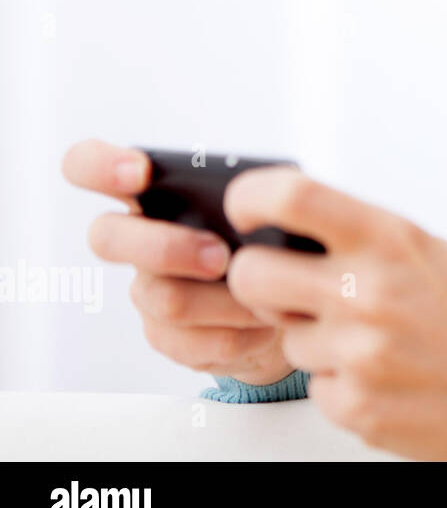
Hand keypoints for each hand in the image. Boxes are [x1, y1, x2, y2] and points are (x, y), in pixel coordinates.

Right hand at [62, 138, 295, 385]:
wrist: (297, 299)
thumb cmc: (278, 235)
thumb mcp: (274, 202)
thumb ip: (261, 188)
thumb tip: (263, 192)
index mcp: (154, 191)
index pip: (88, 165)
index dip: (100, 165)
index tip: (141, 173)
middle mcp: (137, 239)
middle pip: (105, 237)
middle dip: (167, 247)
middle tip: (221, 256)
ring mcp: (147, 290)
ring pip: (166, 299)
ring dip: (228, 299)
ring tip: (271, 296)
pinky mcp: (167, 337)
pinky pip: (195, 342)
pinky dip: (243, 333)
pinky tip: (268, 324)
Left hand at [221, 167, 446, 459]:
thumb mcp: (428, 253)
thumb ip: (360, 237)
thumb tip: (285, 225)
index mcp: (389, 240)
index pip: (290, 196)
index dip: (249, 199)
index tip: (244, 212)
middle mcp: (368, 291)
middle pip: (250, 275)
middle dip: (260, 285)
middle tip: (289, 293)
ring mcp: (358, 353)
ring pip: (283, 338)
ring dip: (316, 343)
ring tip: (375, 345)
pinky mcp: (354, 406)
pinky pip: (313, 387)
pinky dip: (340, 384)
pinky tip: (385, 379)